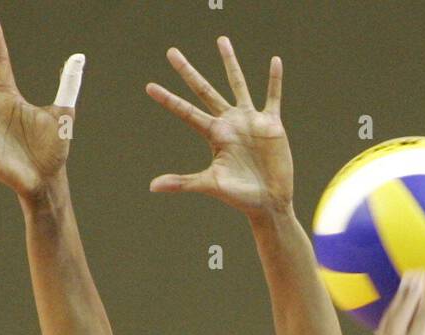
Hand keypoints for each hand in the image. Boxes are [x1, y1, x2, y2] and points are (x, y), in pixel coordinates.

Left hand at [146, 37, 292, 214]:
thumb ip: (183, 182)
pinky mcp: (271, 125)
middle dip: (188, 72)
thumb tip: (153, 186)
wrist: (270, 203)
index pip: (186, 112)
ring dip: (230, 63)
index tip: (149, 87)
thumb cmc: (240, 197)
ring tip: (221, 41)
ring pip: (237, 84)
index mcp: (214, 135)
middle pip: (204, 90)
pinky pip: (273, 97)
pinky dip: (275, 80)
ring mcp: (249, 121)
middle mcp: (229, 123)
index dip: (168, 100)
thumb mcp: (210, 185)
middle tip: (171, 52)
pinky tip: (275, 61)